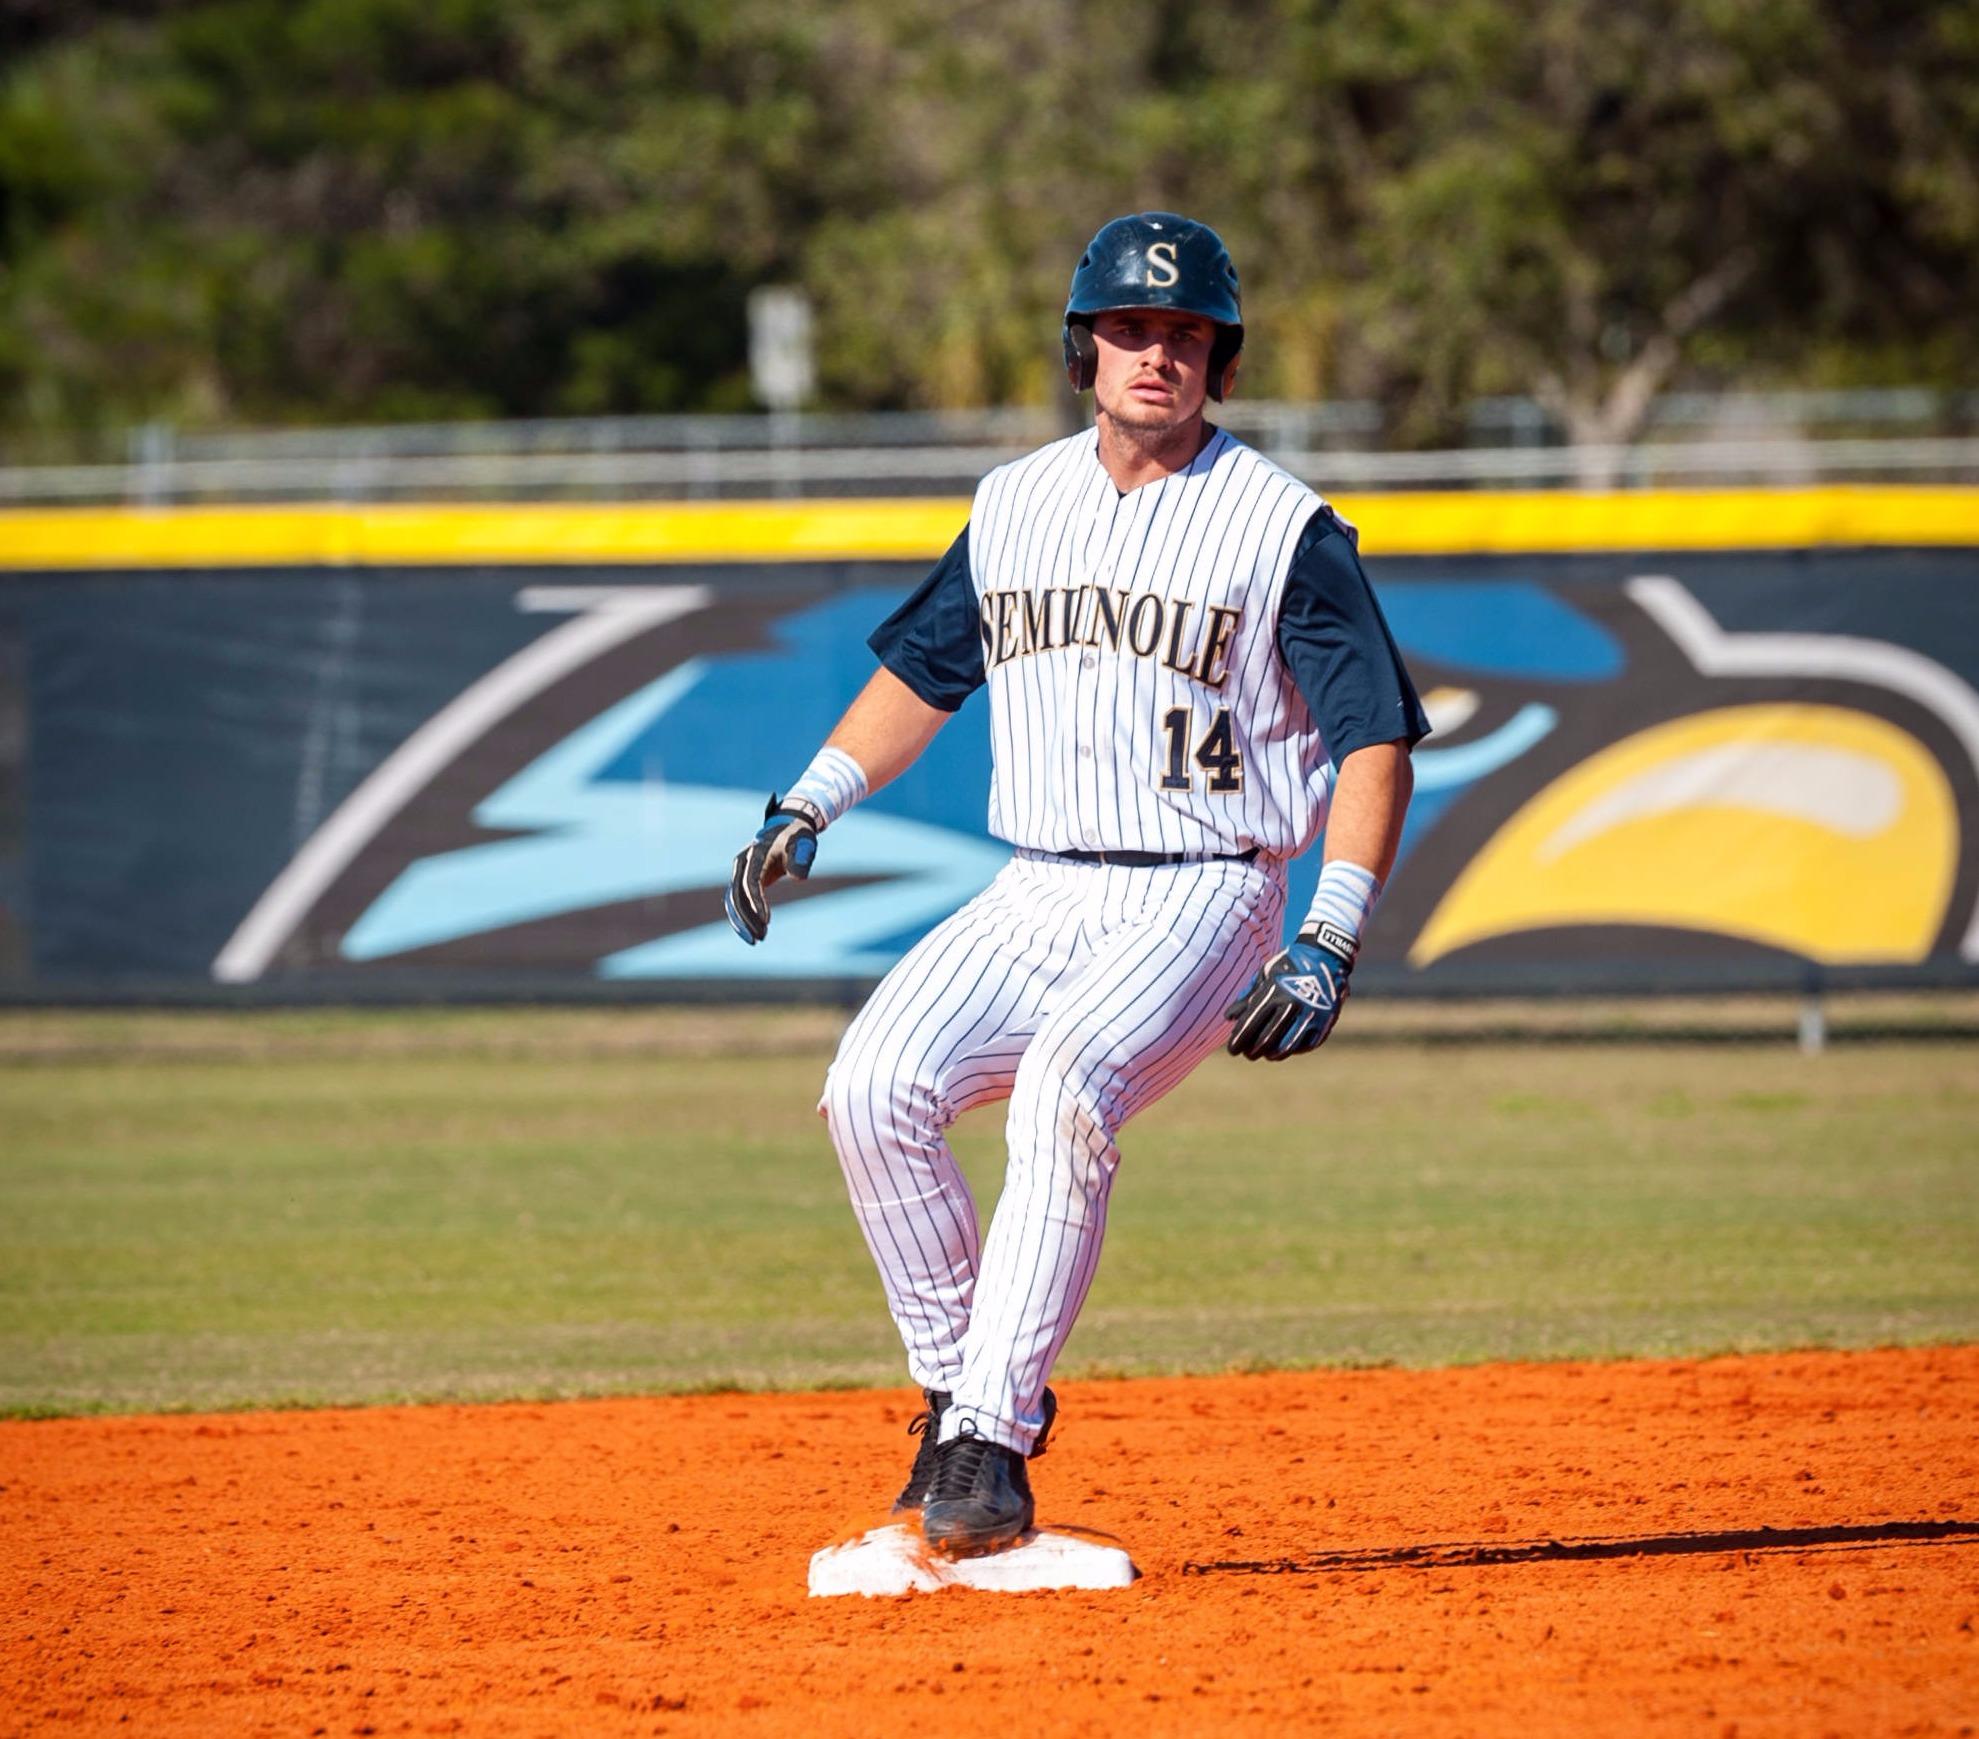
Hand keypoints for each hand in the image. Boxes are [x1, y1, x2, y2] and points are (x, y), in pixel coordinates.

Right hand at [724, 795, 822, 943]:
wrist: (788, 825)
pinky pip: (736, 900)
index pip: (750, 882)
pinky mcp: (742, 878)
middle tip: (760, 938)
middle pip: (737, 895)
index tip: (766, 922)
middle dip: (746, 918)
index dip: (756, 903)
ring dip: (741, 922)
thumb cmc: (797, 837)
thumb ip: (802, 859)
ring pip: (733, 900)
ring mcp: (739, 871)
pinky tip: (751, 932)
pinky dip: (741, 917)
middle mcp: (742, 863)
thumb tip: (799, 878)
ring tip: (757, 940)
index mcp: (755, 854)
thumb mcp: (804, 844)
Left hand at [1223, 923, 1354, 1060]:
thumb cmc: (1288, 966)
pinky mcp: (1325, 1022)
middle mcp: (1291, 1005)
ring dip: (1272, 1054)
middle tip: (1247, 1054)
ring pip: (1286, 1047)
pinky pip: (1306, 1045)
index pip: (1250, 1025)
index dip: (1238, 1041)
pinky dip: (1294, 1050)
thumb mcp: (1264, 974)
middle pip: (1266, 1040)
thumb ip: (1247, 996)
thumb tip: (1228, 1017)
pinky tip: (1285, 1048)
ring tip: (1265, 1054)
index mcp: (1273, 992)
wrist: (1326, 956)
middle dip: (1252, 1051)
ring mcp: (1310, 1015)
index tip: (1232, 1050)